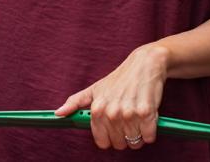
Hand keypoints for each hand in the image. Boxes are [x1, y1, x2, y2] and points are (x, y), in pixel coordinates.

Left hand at [55, 43, 169, 151]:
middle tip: (128, 120)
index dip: (110, 138)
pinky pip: (149, 136)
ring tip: (137, 116)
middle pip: (119, 144)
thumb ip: (75, 102)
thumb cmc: (119, 79)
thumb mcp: (94, 89)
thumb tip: (59, 113)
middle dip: (125, 136)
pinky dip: (151, 131)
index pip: (102, 142)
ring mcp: (129, 113)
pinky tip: (148, 117)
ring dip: (139, 133)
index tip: (114, 130)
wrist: (144, 65)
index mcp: (97, 110)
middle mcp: (112, 113)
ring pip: (135, 142)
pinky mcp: (146, 113)